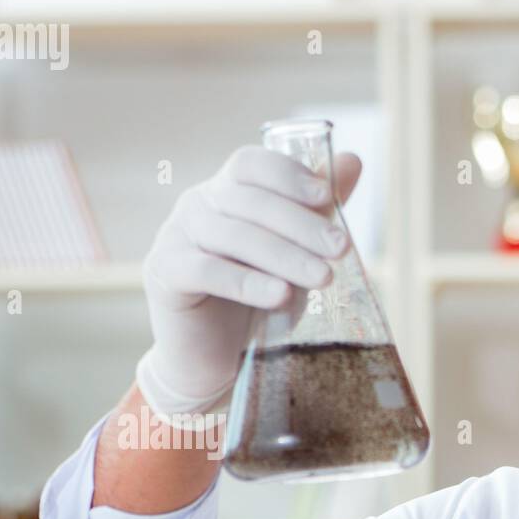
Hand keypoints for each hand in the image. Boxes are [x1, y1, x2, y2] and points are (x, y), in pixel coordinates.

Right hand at [136, 145, 362, 421]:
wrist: (212, 357)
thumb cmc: (255, 301)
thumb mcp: (292, 254)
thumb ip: (316, 211)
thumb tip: (353, 160)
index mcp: (226, 192)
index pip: (251, 165)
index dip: (288, 174)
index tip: (327, 196)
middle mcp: (198, 205)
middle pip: (249, 200)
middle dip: (301, 224)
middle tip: (340, 248)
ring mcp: (176, 236)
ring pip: (233, 235)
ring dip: (283, 255)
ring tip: (323, 277)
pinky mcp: (165, 273)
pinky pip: (207, 271)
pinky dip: (246, 283)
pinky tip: (280, 296)